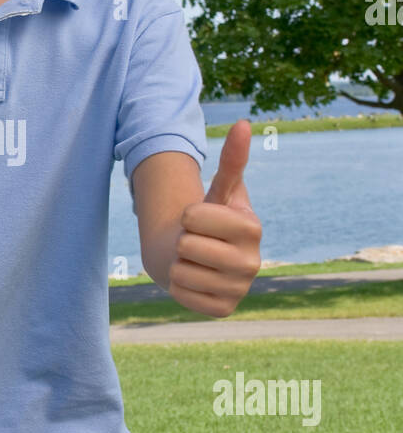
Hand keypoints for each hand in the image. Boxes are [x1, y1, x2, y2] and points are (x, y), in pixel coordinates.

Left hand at [168, 120, 260, 316]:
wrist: (195, 257)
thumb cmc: (207, 219)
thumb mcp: (217, 190)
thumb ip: (231, 160)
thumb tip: (242, 123)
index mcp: (252, 227)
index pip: (193, 216)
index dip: (187, 215)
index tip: (198, 219)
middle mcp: (253, 262)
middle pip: (186, 245)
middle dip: (181, 241)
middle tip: (194, 242)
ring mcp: (240, 289)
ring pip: (180, 272)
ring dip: (179, 265)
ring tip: (194, 261)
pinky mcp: (223, 310)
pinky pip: (182, 295)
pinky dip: (179, 287)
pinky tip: (194, 280)